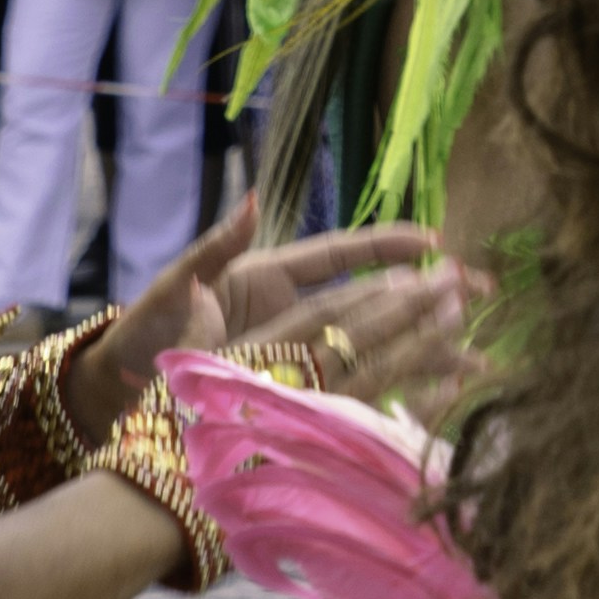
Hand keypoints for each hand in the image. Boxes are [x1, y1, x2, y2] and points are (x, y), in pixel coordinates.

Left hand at [76, 197, 457, 431]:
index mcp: (267, 276)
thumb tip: (249, 200)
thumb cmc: (142, 334)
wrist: (117, 392)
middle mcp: (290, 309)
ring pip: (374, 342)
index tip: (434, 243)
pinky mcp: (294, 387)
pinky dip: (393, 390)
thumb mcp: (174, 290)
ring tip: (479, 352)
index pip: (339, 254)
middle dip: (427, 293)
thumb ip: (215, 249)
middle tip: (482, 287)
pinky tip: (435, 399)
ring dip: (425, 346)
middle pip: (371, 295)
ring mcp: (295, 349)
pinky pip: (354, 385)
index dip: (386, 246)